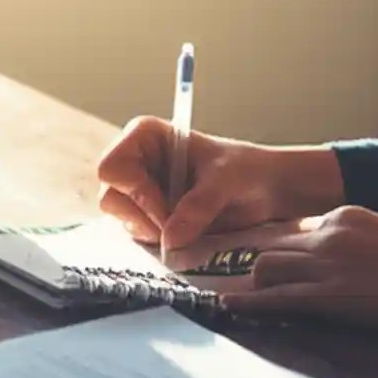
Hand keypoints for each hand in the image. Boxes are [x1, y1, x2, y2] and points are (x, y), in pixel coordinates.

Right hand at [96, 116, 343, 248]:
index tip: (166, 211)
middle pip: (110, 196)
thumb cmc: (246, 171)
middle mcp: (136, 160)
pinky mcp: (148, 214)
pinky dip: (155, 240)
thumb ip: (198, 207)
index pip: (112, 167)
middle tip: (175, 229)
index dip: (135, 193)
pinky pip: (135, 232)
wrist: (266, 190)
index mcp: (145, 136)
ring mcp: (139, 189)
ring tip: (184, 229)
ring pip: (120, 218)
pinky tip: (182, 235)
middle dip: (142, 217)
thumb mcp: (226, 182)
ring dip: (148, 231)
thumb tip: (170, 239)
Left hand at [223, 206, 377, 332]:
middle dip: (260, 268)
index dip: (288, 255)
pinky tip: (227, 306)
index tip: (279, 269)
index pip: (298, 232)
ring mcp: (326, 265)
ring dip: (251, 284)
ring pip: (266, 267)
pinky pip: (274, 298)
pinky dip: (245, 302)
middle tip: (249, 285)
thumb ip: (358, 241)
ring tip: (238, 300)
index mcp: (345, 214)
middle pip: (273, 246)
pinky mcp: (327, 298)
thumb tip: (341, 258)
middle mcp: (329, 233)